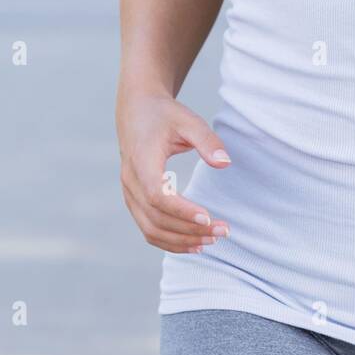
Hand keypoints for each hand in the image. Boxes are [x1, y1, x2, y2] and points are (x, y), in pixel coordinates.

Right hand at [117, 91, 230, 252]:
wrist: (137, 110)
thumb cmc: (164, 115)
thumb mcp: (188, 120)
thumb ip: (207, 140)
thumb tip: (225, 163)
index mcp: (141, 161)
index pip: (157, 196)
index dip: (181, 211)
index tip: (208, 218)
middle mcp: (131, 181)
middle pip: (156, 218)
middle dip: (190, 230)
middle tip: (223, 231)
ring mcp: (129, 194)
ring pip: (151, 230)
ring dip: (181, 240)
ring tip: (212, 240)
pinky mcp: (134, 201)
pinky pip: (149, 229)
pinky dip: (170, 241)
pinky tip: (194, 244)